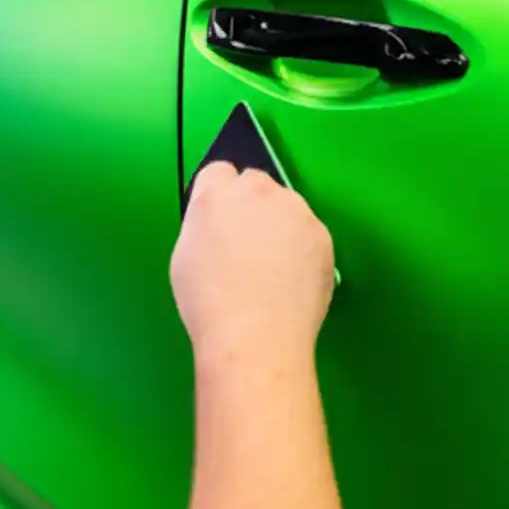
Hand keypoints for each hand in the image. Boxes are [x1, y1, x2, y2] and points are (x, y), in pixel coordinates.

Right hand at [171, 162, 334, 365]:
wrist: (256, 337)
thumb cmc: (208, 304)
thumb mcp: (186, 256)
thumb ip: (204, 226)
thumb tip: (221, 227)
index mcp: (216, 194)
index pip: (218, 172)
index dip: (218, 197)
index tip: (219, 222)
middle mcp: (258, 191)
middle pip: (255, 183)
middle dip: (251, 206)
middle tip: (246, 247)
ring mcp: (296, 211)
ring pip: (286, 207)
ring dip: (279, 225)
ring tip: (273, 270)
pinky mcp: (323, 234)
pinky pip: (308, 233)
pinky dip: (302, 249)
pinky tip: (292, 282)